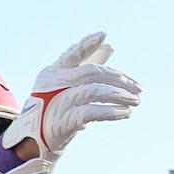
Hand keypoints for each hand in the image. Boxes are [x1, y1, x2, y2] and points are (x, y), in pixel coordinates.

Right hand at [4, 33, 141, 173]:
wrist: (34, 138)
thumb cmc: (55, 106)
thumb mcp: (67, 83)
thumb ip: (87, 65)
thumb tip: (109, 47)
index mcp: (54, 71)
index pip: (72, 54)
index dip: (87, 44)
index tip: (103, 35)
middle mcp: (54, 83)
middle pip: (90, 72)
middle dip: (118, 78)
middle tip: (139, 88)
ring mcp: (58, 101)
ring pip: (94, 91)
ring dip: (120, 96)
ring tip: (136, 101)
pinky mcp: (63, 120)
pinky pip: (92, 112)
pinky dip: (112, 112)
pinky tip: (125, 113)